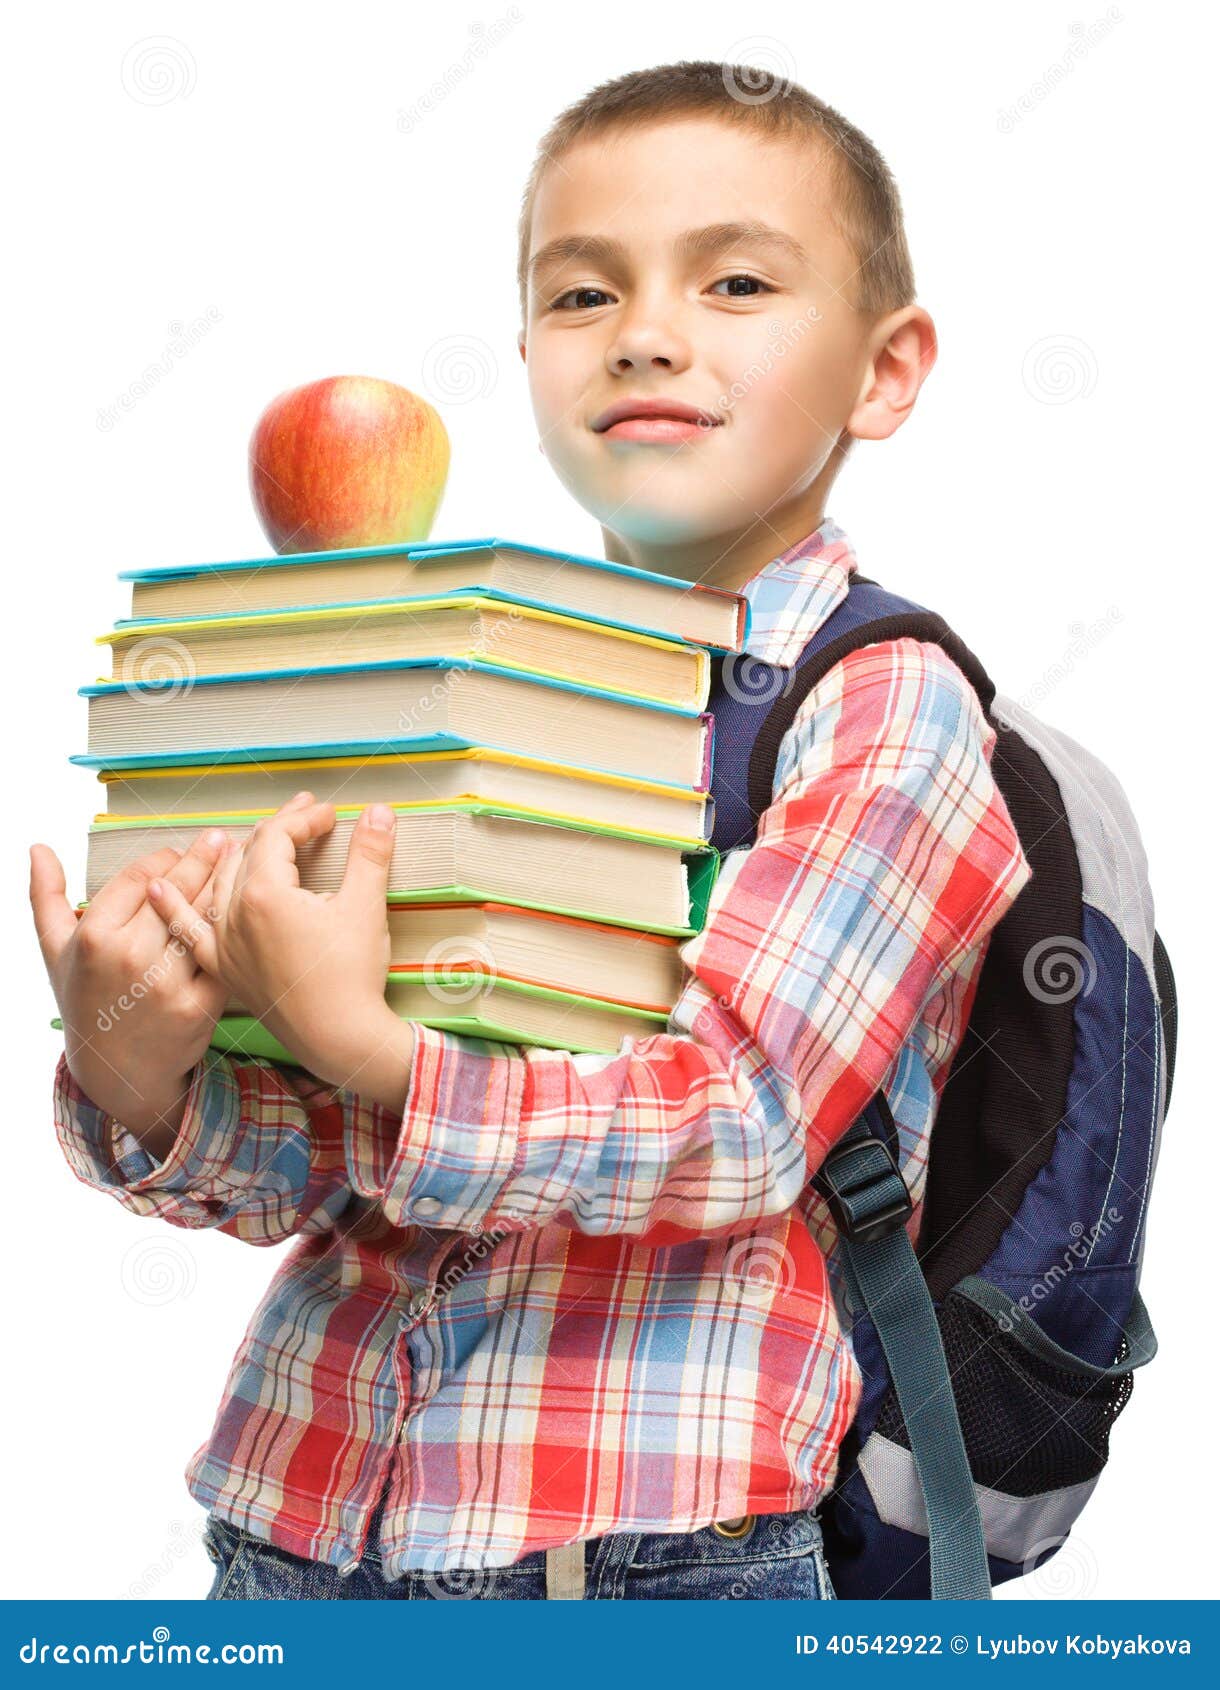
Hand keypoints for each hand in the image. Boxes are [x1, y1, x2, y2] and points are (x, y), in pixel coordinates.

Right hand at [30, 828, 229, 1150]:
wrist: (118, 1073)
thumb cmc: (87, 1003)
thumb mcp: (55, 952)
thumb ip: (46, 897)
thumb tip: (38, 848)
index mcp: (93, 937)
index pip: (139, 875)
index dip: (164, 857)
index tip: (177, 852)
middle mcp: (128, 957)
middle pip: (176, 890)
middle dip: (203, 858)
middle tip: (221, 839)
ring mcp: (165, 983)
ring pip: (203, 918)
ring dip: (225, 886)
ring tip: (240, 862)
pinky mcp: (199, 1005)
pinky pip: (223, 955)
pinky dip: (236, 931)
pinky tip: (247, 911)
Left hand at [146, 793, 414, 1110]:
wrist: (339, 1038)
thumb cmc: (352, 976)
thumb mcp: (365, 906)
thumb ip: (370, 853)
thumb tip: (380, 811)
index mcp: (265, 894)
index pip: (278, 836)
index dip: (305, 818)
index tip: (330, 815)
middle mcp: (234, 915)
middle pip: (248, 853)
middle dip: (279, 830)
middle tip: (307, 818)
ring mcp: (224, 943)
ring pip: (219, 883)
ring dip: (237, 855)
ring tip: (256, 841)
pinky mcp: (224, 968)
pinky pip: (188, 931)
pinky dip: (174, 907)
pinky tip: (158, 889)